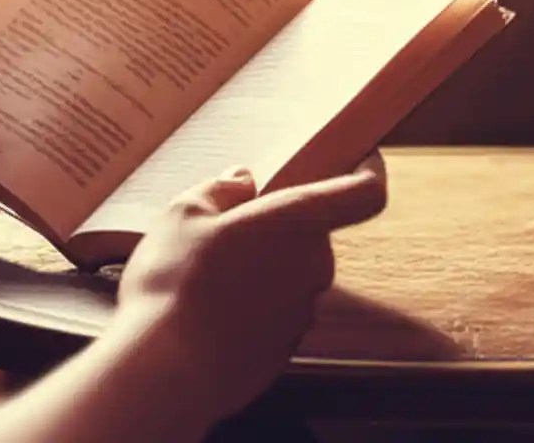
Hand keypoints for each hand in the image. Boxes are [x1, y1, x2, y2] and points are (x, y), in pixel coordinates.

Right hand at [115, 153, 385, 422]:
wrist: (166, 372)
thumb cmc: (176, 284)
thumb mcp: (184, 215)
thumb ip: (220, 191)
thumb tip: (241, 182)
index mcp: (300, 221)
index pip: (365, 192)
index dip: (368, 172)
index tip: (361, 161)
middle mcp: (314, 266)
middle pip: (311, 236)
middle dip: (277, 230)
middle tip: (228, 228)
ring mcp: (302, 313)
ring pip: (288, 277)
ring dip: (260, 271)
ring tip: (205, 277)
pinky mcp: (283, 351)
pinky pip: (273, 316)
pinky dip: (249, 310)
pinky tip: (206, 313)